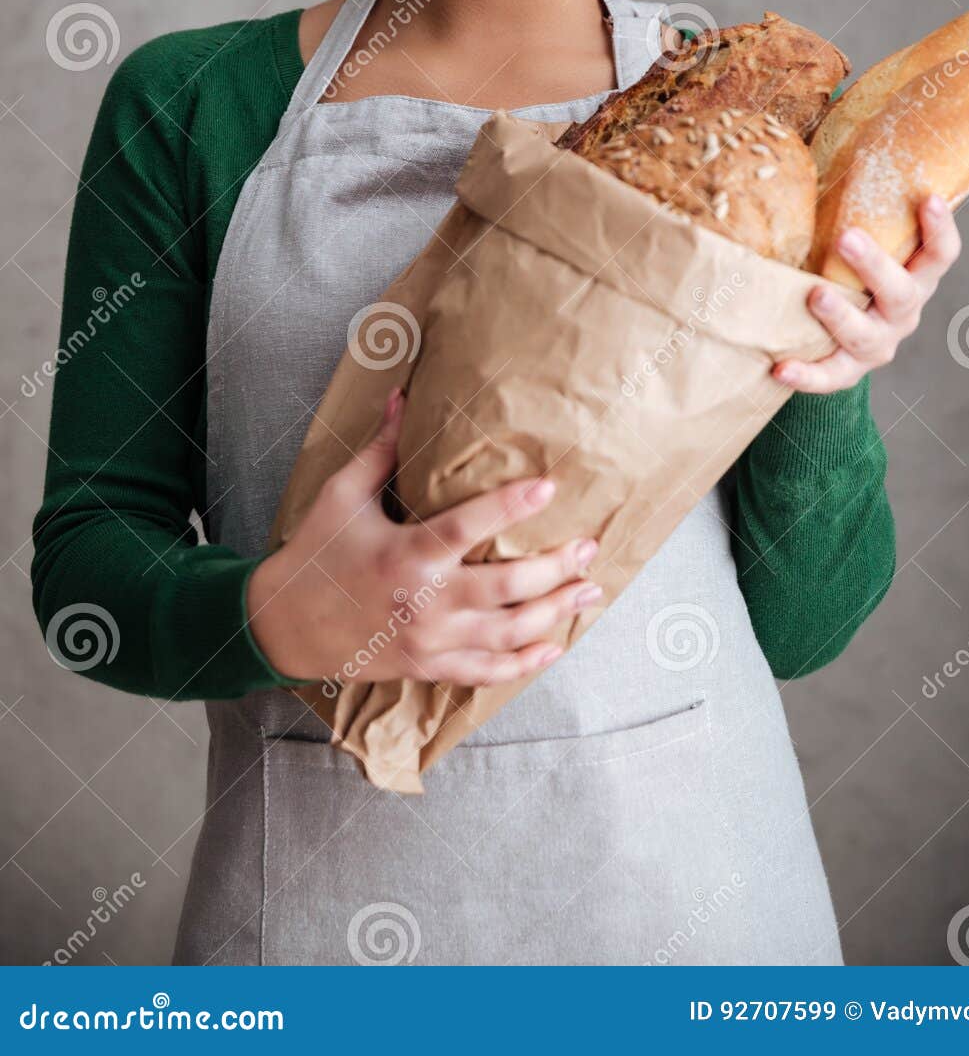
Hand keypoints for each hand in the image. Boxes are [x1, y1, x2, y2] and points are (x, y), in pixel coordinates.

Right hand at [245, 387, 602, 687]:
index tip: (550, 485)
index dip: (512, 506)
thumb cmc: (315, 554)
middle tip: (590, 547)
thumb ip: (382, 448)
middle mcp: (423, 602)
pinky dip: (524, 662)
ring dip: (555, 613)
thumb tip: (404, 393)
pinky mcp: (428, 666)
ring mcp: (429, 641)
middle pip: (506, 587)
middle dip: (555, 567)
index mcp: (405, 554)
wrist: (283, 627)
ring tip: (589, 591)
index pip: (468, 526)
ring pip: (507, 632)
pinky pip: (486, 671)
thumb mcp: (342, 495)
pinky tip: (553, 645)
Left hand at [771, 194, 962, 393]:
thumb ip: (845, 194)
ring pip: (867, 336)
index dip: (940, 227)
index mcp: (914, 276)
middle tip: (847, 236)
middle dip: (876, 265)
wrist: (835, 335)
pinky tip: (778, 366)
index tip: (927, 195)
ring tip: (815, 295)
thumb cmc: (844, 265)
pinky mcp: (845, 371)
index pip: (940, 254)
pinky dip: (805, 374)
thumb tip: (817, 118)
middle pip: (902, 292)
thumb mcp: (854, 234)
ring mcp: (877, 345)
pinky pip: (828, 376)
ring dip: (841, 316)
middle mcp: (902, 312)